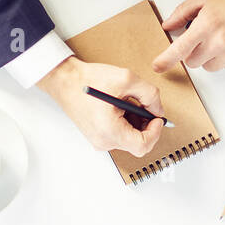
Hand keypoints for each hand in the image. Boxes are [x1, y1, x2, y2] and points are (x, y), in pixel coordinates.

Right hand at [38, 56, 165, 156]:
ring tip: (126, 103)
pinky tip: (119, 108)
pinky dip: (125, 124)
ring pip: (129, 140)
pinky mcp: (97, 137)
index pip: (143, 145)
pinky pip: (119, 136)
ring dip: (135, 123)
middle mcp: (104, 141)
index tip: (156, 117)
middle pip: (137, 144)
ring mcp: (99, 141)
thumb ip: (149, 95)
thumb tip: (158, 109)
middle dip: (145, 126)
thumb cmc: (89, 80)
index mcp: (110, 131)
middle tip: (143, 106)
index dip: (155, 132)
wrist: (65, 80)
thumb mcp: (126, 79)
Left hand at [152, 0, 224, 73]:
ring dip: (210, 56)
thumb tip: (169, 25)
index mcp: (206, 25)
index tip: (158, 66)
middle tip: (204, 36)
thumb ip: (184, 12)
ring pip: (210, 67)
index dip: (165, 60)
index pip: (179, 50)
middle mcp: (219, 43)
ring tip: (221, 37)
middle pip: (193, 62)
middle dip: (194, 51)